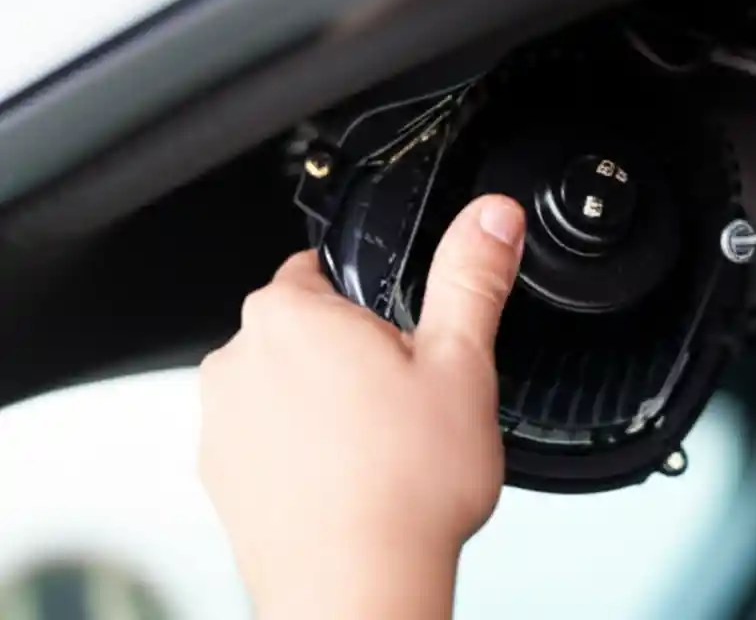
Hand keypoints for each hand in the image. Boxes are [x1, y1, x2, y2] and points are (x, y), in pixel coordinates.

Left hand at [199, 195, 525, 618]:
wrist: (358, 590)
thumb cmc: (405, 487)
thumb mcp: (461, 363)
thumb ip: (473, 277)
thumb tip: (492, 215)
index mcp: (290, 313)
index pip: (326, 270)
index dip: (378, 305)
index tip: (407, 343)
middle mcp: (238, 360)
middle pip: (307, 332)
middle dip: (352, 357)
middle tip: (407, 403)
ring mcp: (222, 424)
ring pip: (288, 390)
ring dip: (326, 408)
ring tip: (383, 454)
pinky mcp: (222, 479)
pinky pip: (268, 444)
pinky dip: (304, 456)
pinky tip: (351, 486)